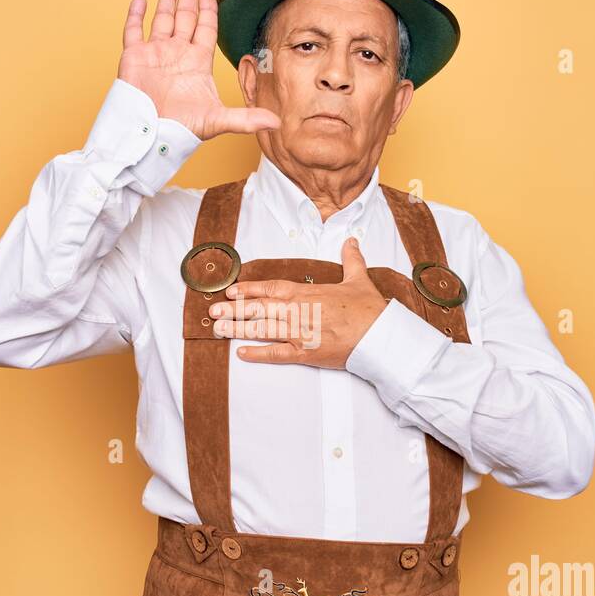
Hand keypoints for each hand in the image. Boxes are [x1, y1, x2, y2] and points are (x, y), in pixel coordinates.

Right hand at [119, 0, 280, 140]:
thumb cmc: (182, 131)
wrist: (151, 137)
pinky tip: (141, 0)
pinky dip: (136, 15)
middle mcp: (177, 55)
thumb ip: (246, 119)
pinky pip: (134, 30)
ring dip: (166, 0)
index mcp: (197, 63)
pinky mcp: (134, 57)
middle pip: (185, 18)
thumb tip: (276, 123)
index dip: (207, 10)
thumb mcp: (217, 121)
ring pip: (162, 19)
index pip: (205, 29)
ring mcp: (155, 54)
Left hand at [207, 238, 389, 368]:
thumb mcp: (358, 279)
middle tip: (214, 311)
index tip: (231, 290)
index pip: (270, 288)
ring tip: (219, 329)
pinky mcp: (305, 354)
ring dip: (238, 329)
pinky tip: (241, 353)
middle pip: (259, 309)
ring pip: (262, 329)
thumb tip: (351, 241)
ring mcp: (299, 333)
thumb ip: (351, 259)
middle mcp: (298, 311)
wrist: (380, 336)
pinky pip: (276, 354)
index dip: (248, 289)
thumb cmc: (369, 310)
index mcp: (307, 293)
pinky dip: (258, 354)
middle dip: (234, 309)